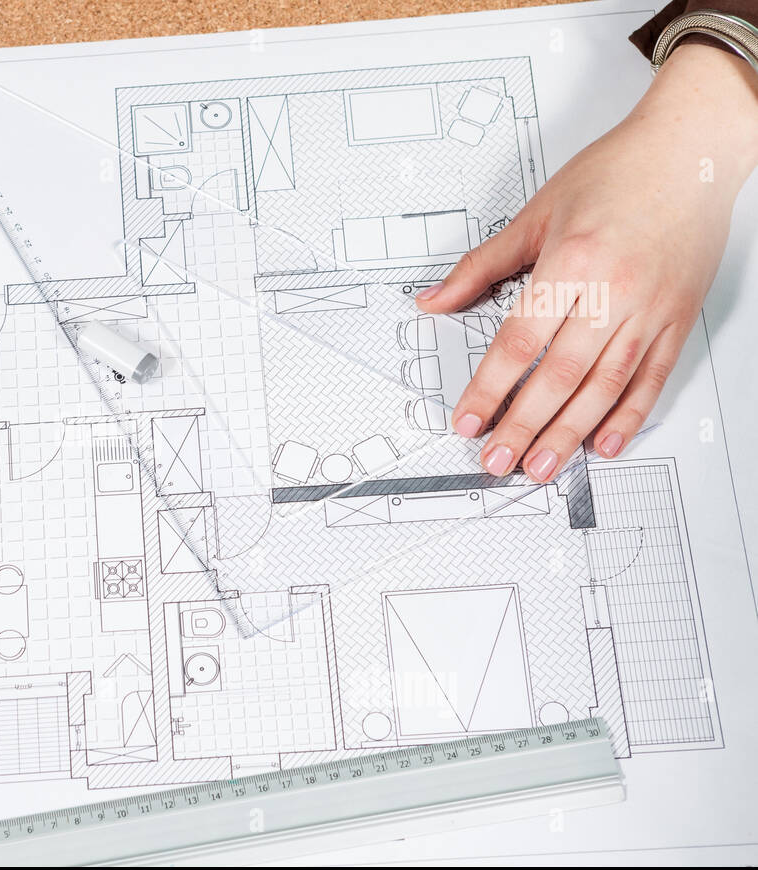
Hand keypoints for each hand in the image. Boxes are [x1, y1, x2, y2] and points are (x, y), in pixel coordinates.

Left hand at [416, 44, 757, 480]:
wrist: (690, 149)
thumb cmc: (616, 174)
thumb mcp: (536, 213)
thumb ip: (481, 266)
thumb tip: (434, 301)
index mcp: (571, 261)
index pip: (519, 342)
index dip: (489, 388)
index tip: (468, 420)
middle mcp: (614, 289)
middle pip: (560, 374)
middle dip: (524, 425)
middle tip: (497, 460)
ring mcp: (650, 308)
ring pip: (605, 385)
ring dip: (569, 433)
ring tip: (540, 464)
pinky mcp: (678, 317)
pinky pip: (652, 377)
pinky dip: (629, 414)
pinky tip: (604, 442)